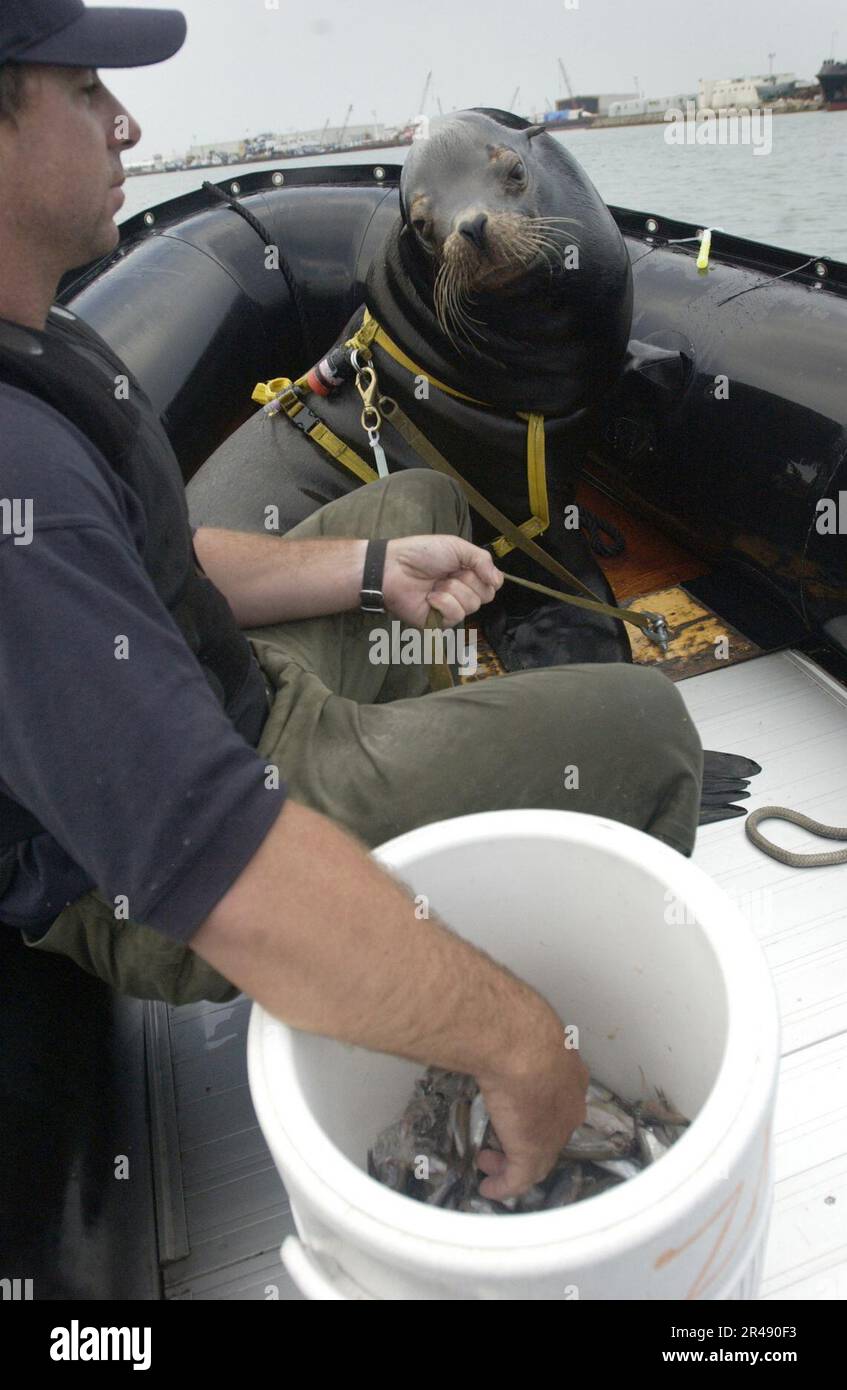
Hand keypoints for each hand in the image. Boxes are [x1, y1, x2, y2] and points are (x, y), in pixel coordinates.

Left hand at [382, 535, 503, 627]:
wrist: (394, 567)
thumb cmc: (422, 554)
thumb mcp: (457, 546)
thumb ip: (482, 560)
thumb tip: (498, 580)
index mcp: (467, 574)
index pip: (493, 584)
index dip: (486, 577)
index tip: (471, 567)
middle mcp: (462, 593)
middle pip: (486, 595)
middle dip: (467, 581)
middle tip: (447, 573)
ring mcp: (450, 609)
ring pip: (472, 605)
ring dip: (453, 590)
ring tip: (435, 584)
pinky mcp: (438, 622)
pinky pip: (455, 616)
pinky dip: (443, 603)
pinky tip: (429, 597)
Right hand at [476, 1036, 589, 1200]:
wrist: (520, 1044)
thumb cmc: (520, 1028)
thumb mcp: (525, 1031)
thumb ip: (515, 1040)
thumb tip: (493, 1033)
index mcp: (570, 1074)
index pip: (560, 1099)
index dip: (539, 1108)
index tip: (519, 1110)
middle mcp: (569, 1106)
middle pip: (551, 1130)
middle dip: (526, 1136)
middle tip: (504, 1138)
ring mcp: (554, 1132)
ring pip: (536, 1157)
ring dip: (512, 1163)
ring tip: (489, 1162)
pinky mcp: (533, 1152)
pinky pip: (518, 1178)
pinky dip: (503, 1186)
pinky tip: (489, 1187)